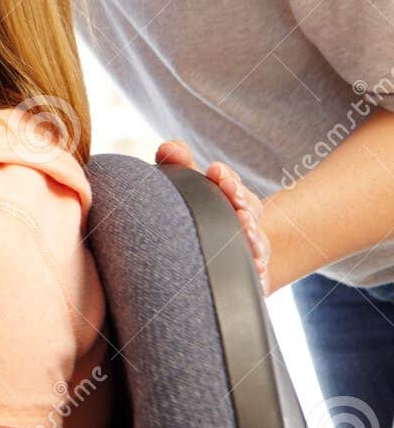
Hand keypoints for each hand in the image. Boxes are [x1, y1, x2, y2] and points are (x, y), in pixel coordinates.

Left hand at [157, 140, 270, 292]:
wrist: (207, 261)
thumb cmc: (196, 213)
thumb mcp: (187, 184)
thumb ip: (177, 163)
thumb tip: (168, 148)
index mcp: (231, 199)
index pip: (233, 185)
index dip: (225, 177)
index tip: (214, 171)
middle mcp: (245, 224)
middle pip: (250, 210)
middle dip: (242, 200)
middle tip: (232, 195)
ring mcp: (249, 252)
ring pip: (258, 242)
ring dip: (254, 234)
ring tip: (245, 227)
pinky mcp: (248, 279)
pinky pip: (259, 277)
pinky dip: (259, 273)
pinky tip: (257, 271)